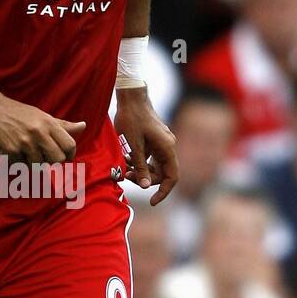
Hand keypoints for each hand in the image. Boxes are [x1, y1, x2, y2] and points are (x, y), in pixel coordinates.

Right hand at [0, 90, 85, 164]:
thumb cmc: (20, 114)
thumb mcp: (43, 116)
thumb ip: (63, 125)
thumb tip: (83, 126)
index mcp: (49, 123)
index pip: (70, 145)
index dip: (70, 154)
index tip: (64, 156)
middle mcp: (39, 132)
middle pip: (57, 159)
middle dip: (52, 161)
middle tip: (44, 156)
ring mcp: (24, 142)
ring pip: (39, 165)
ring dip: (33, 162)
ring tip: (26, 151)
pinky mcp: (11, 150)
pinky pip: (21, 166)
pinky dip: (18, 162)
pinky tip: (14, 151)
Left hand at [114, 86, 178, 204]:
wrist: (131, 96)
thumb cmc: (132, 118)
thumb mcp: (133, 145)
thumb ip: (141, 167)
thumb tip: (145, 186)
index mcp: (167, 148)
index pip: (172, 177)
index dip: (163, 191)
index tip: (151, 201)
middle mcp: (168, 146)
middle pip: (162, 173)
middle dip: (145, 179)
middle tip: (126, 176)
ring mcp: (161, 143)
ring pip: (154, 165)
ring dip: (140, 170)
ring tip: (124, 168)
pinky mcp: (154, 140)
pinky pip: (149, 157)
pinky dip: (139, 161)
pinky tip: (126, 158)